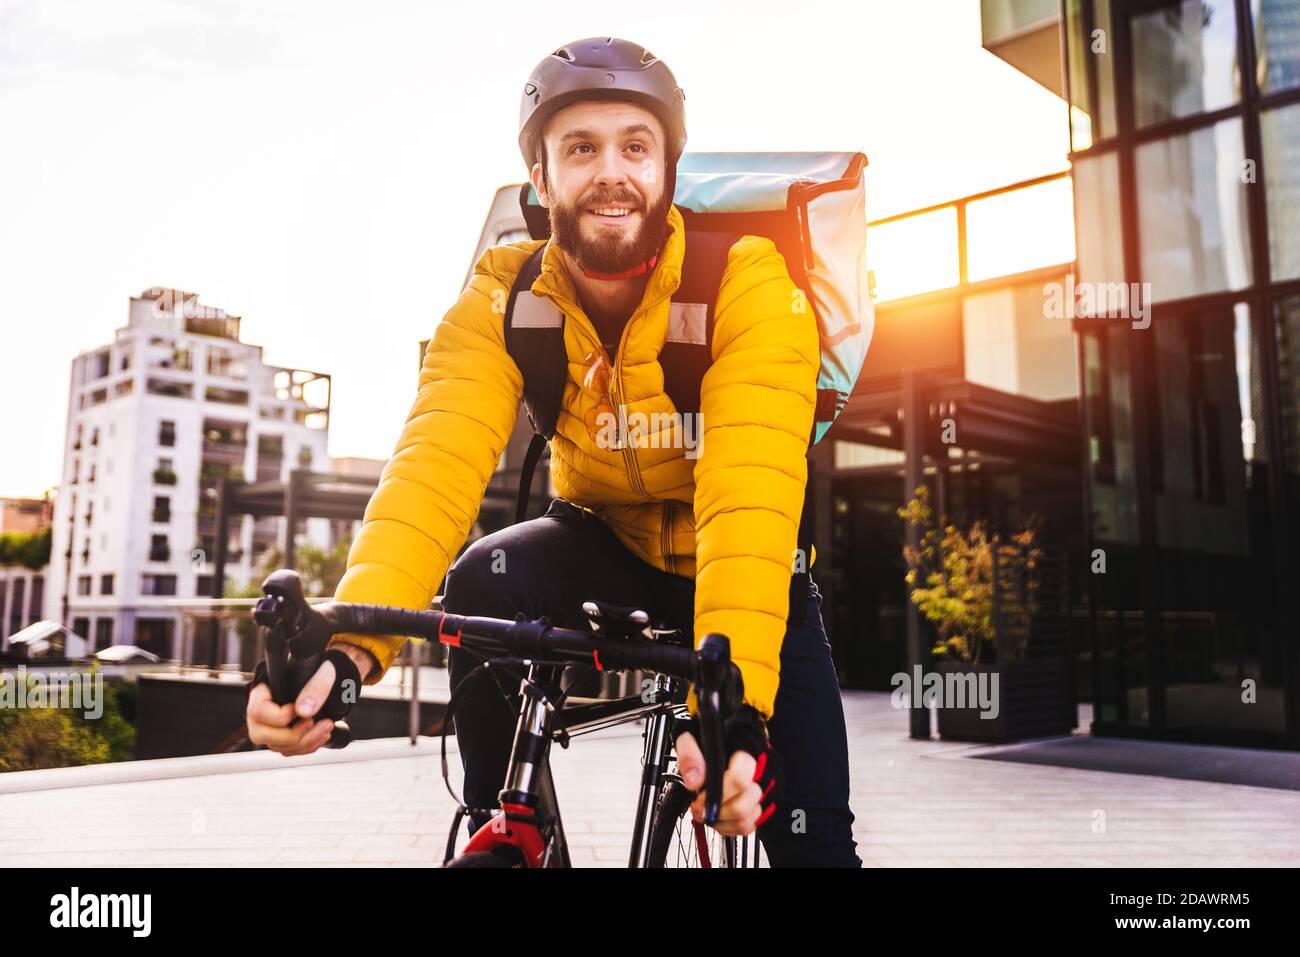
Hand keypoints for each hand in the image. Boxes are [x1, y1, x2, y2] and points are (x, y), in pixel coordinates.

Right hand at [245, 643, 369, 755]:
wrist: (323, 680)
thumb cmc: (317, 671)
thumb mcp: (321, 672)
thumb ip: (315, 687)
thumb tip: (304, 710)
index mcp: (262, 693)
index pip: (257, 711)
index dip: (279, 716)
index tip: (298, 710)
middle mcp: (260, 713)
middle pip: (261, 735)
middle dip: (293, 734)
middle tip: (314, 722)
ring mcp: (269, 728)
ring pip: (277, 746)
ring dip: (305, 742)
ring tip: (326, 727)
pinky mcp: (282, 738)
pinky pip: (289, 751)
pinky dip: (308, 746)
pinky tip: (321, 734)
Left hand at [674, 731, 762, 836]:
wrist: (729, 734)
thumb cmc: (715, 736)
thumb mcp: (693, 735)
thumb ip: (690, 754)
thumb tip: (694, 781)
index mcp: (749, 748)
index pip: (740, 779)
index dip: (716, 793)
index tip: (698, 795)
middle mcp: (764, 770)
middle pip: (744, 804)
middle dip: (716, 811)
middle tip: (698, 807)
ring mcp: (768, 788)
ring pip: (747, 819)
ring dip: (721, 821)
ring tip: (706, 812)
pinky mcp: (766, 803)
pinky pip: (749, 826)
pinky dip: (730, 826)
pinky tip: (718, 816)